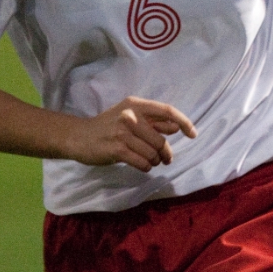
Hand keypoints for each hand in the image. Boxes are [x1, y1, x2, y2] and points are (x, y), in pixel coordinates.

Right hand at [63, 97, 196, 171]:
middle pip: (161, 140)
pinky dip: (146, 167)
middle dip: (166, 153)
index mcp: (136, 104)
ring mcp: (123, 132)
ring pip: (153, 153)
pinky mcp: (117, 149)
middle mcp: (130, 115)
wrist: (79, 137)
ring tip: (149, 161)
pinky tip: (141, 165)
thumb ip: (153, 122)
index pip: (167, 111)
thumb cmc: (108, 127)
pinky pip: (143, 163)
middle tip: (164, 159)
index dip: (184, 122)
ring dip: (154, 161)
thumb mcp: (130, 117)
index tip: (193, 134)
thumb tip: (176, 127)